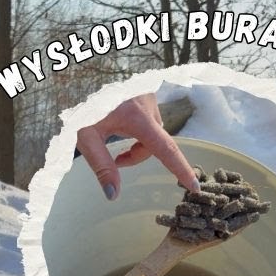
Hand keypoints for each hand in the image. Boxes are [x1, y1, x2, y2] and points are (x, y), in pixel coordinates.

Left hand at [75, 94, 199, 200]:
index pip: (165, 149)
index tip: (195, 186)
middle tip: (115, 161)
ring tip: (113, 139)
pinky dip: (138, 132)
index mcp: (137, 116)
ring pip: (152, 134)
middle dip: (136, 156)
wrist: (82, 80)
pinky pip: (149, 122)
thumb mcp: (86, 138)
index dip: (180, 169)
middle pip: (154, 144)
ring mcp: (150, 97)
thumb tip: (113, 195)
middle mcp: (150, 105)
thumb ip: (101, 165)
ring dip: (137, 144)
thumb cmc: (81, 107)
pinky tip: (120, 127)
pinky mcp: (147, 94)